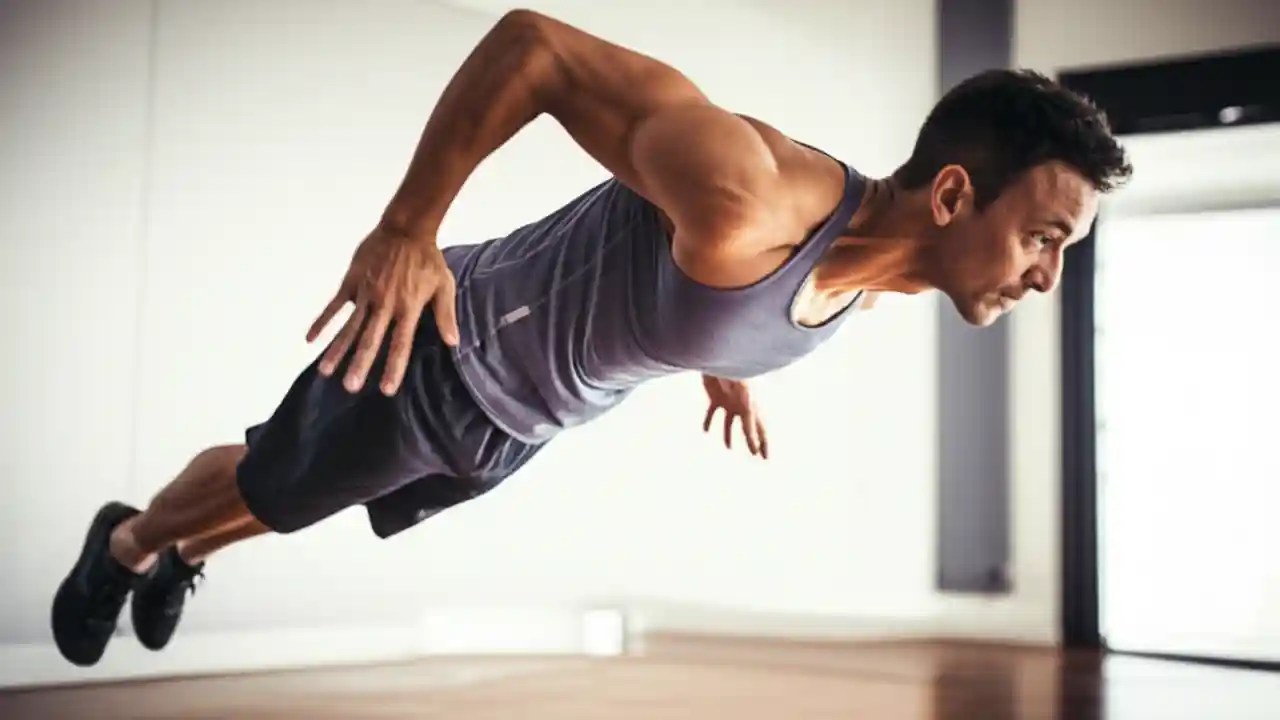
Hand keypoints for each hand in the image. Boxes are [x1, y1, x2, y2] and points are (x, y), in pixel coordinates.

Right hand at [307, 224, 458, 395]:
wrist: (406, 228)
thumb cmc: (427, 259)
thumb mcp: (444, 286)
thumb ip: (445, 316)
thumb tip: (454, 343)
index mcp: (408, 309)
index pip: (400, 344)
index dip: (393, 367)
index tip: (386, 389)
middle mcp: (385, 305)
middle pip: (370, 340)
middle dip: (359, 364)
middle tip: (350, 387)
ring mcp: (366, 294)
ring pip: (349, 327)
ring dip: (337, 350)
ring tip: (326, 371)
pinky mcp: (352, 282)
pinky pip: (334, 306)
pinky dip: (322, 322)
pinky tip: (311, 339)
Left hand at [702, 374, 767, 458]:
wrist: (719, 358)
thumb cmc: (737, 374)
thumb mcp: (745, 397)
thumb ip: (748, 418)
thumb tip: (751, 437)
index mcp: (751, 406)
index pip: (757, 429)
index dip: (761, 443)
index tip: (763, 457)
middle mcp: (741, 406)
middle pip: (749, 428)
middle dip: (753, 442)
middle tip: (757, 456)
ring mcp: (728, 402)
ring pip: (729, 423)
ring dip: (729, 435)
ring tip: (728, 447)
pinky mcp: (714, 397)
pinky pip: (712, 413)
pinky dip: (709, 421)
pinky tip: (705, 430)